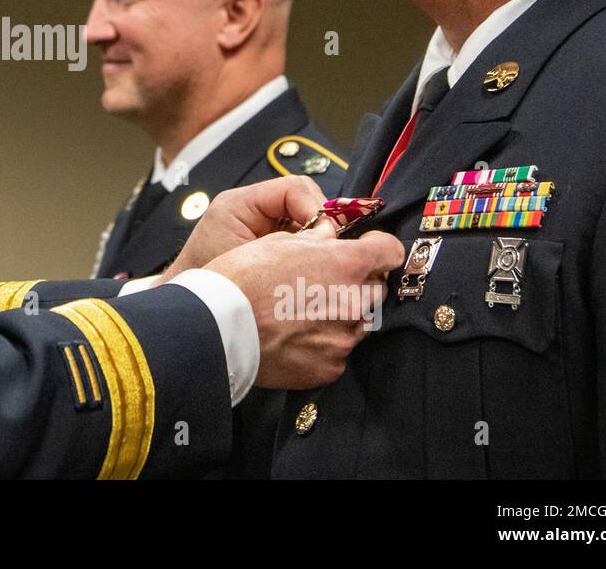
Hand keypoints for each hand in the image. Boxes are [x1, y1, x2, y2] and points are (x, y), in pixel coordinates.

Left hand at [155, 176, 326, 284]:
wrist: (195, 306)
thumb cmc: (211, 285)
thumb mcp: (249, 261)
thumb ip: (287, 244)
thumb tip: (327, 235)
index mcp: (240, 203)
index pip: (294, 188)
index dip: (316, 209)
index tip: (324, 238)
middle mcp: (251, 206)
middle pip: (305, 199)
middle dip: (320, 224)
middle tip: (323, 252)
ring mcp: (262, 221)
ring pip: (307, 219)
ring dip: (316, 239)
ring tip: (313, 262)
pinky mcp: (270, 238)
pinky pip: (300, 236)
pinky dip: (308, 250)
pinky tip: (305, 267)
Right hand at [205, 224, 404, 389]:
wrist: (216, 326)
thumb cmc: (241, 279)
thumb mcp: (279, 242)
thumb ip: (317, 239)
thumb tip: (332, 237)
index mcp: (345, 264)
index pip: (389, 250)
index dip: (377, 247)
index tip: (367, 250)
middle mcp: (353, 302)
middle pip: (375, 288)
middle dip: (357, 282)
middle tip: (323, 282)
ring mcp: (343, 338)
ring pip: (358, 321)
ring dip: (341, 313)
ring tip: (302, 312)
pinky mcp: (330, 367)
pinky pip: (338, 351)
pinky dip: (323, 343)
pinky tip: (295, 335)